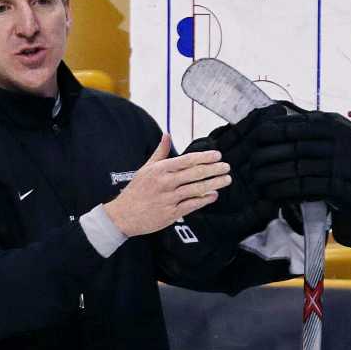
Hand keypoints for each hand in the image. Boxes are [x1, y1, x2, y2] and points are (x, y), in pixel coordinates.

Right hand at [105, 136, 231, 236]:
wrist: (123, 215)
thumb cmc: (136, 190)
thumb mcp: (146, 168)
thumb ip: (160, 152)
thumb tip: (167, 134)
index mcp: (159, 169)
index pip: (187, 160)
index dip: (204, 157)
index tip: (217, 155)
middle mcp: (165, 182)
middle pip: (195, 174)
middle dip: (214, 169)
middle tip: (227, 167)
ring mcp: (168, 199)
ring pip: (196, 189)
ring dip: (214, 184)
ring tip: (226, 179)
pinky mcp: (170, 213)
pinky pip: (191, 205)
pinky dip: (204, 200)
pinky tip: (214, 195)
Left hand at [247, 111, 350, 247]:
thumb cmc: (344, 158)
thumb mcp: (336, 134)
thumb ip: (313, 123)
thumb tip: (278, 109)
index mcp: (336, 126)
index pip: (300, 126)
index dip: (277, 130)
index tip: (257, 135)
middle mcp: (340, 143)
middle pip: (297, 148)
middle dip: (271, 155)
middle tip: (251, 162)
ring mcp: (341, 166)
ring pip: (300, 169)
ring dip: (275, 176)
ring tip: (258, 180)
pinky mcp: (341, 188)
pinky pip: (308, 189)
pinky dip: (287, 191)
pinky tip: (273, 194)